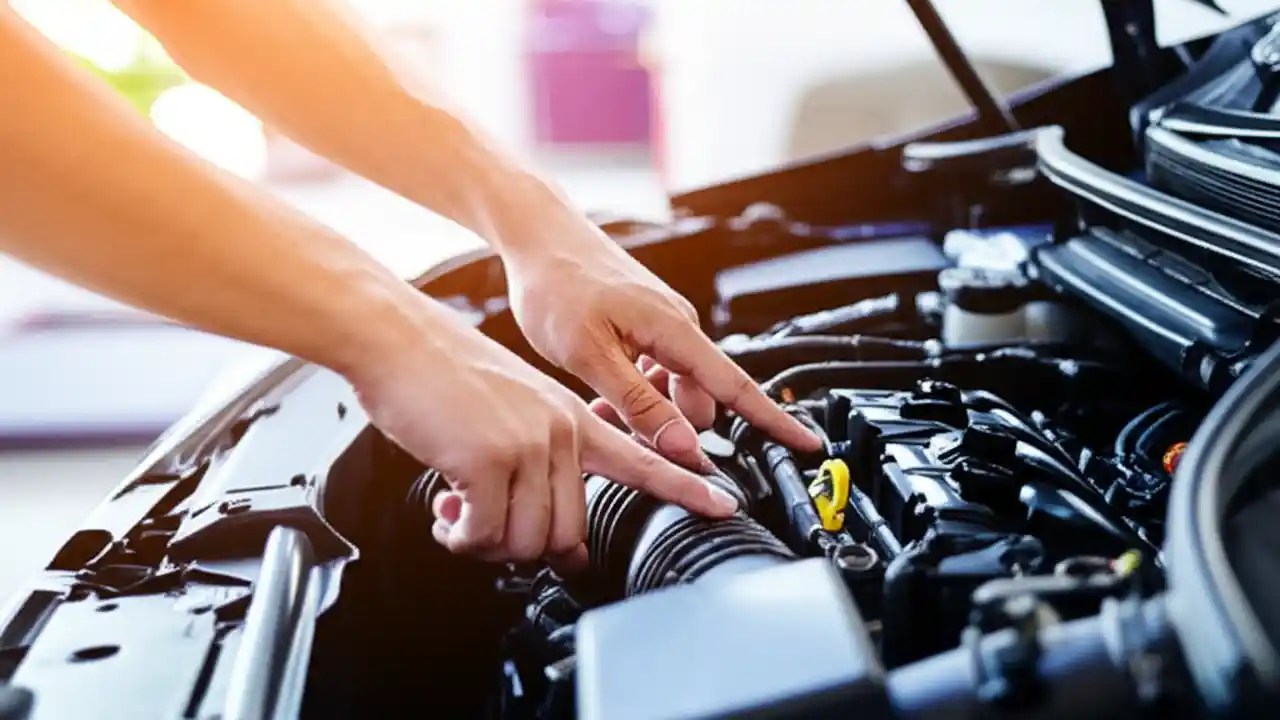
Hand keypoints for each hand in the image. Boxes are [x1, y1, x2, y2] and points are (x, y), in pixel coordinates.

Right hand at [346, 298, 738, 566]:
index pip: (642, 459)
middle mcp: (561, 431)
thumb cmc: (442, 375)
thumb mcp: (511, 409)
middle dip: (519, 546)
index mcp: (571, 417)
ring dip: (484, 544)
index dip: (685, 487)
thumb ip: (539, 460)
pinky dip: (460, 538)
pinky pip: (485, 534)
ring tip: (458, 518)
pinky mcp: (490, 459)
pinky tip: (445, 516)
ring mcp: (530, 444)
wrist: (398, 337)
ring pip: (526, 542)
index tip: (723, 504)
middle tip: (480, 529)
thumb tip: (548, 527)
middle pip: (566, 532)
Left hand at [500, 212, 820, 468]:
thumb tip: (684, 444)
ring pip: (674, 389)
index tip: (808, 445)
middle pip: (702, 399)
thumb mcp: (591, 356)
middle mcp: (678, 327)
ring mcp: (663, 325)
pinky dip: (638, 391)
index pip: (737, 387)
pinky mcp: (645, 325)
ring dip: (649, 412)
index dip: (774, 421)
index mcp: (675, 331)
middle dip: (674, 428)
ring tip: (600, 409)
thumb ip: (639, 404)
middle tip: (621, 432)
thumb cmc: (558, 284)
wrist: (538, 234)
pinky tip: (602, 394)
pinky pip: (658, 372)